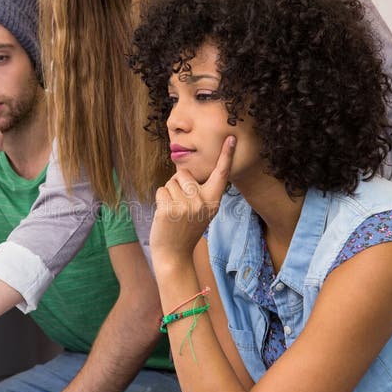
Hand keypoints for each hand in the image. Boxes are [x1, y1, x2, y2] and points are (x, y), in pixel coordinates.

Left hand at [151, 136, 234, 263]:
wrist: (174, 254)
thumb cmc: (186, 229)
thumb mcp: (202, 211)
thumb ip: (199, 192)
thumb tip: (184, 171)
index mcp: (213, 201)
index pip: (221, 174)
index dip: (226, 155)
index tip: (231, 137)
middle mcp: (202, 202)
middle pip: (184, 173)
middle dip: (178, 183)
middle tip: (180, 205)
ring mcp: (186, 206)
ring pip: (171, 182)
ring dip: (168, 193)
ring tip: (173, 212)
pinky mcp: (170, 209)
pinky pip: (161, 190)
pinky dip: (160, 200)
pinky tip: (165, 215)